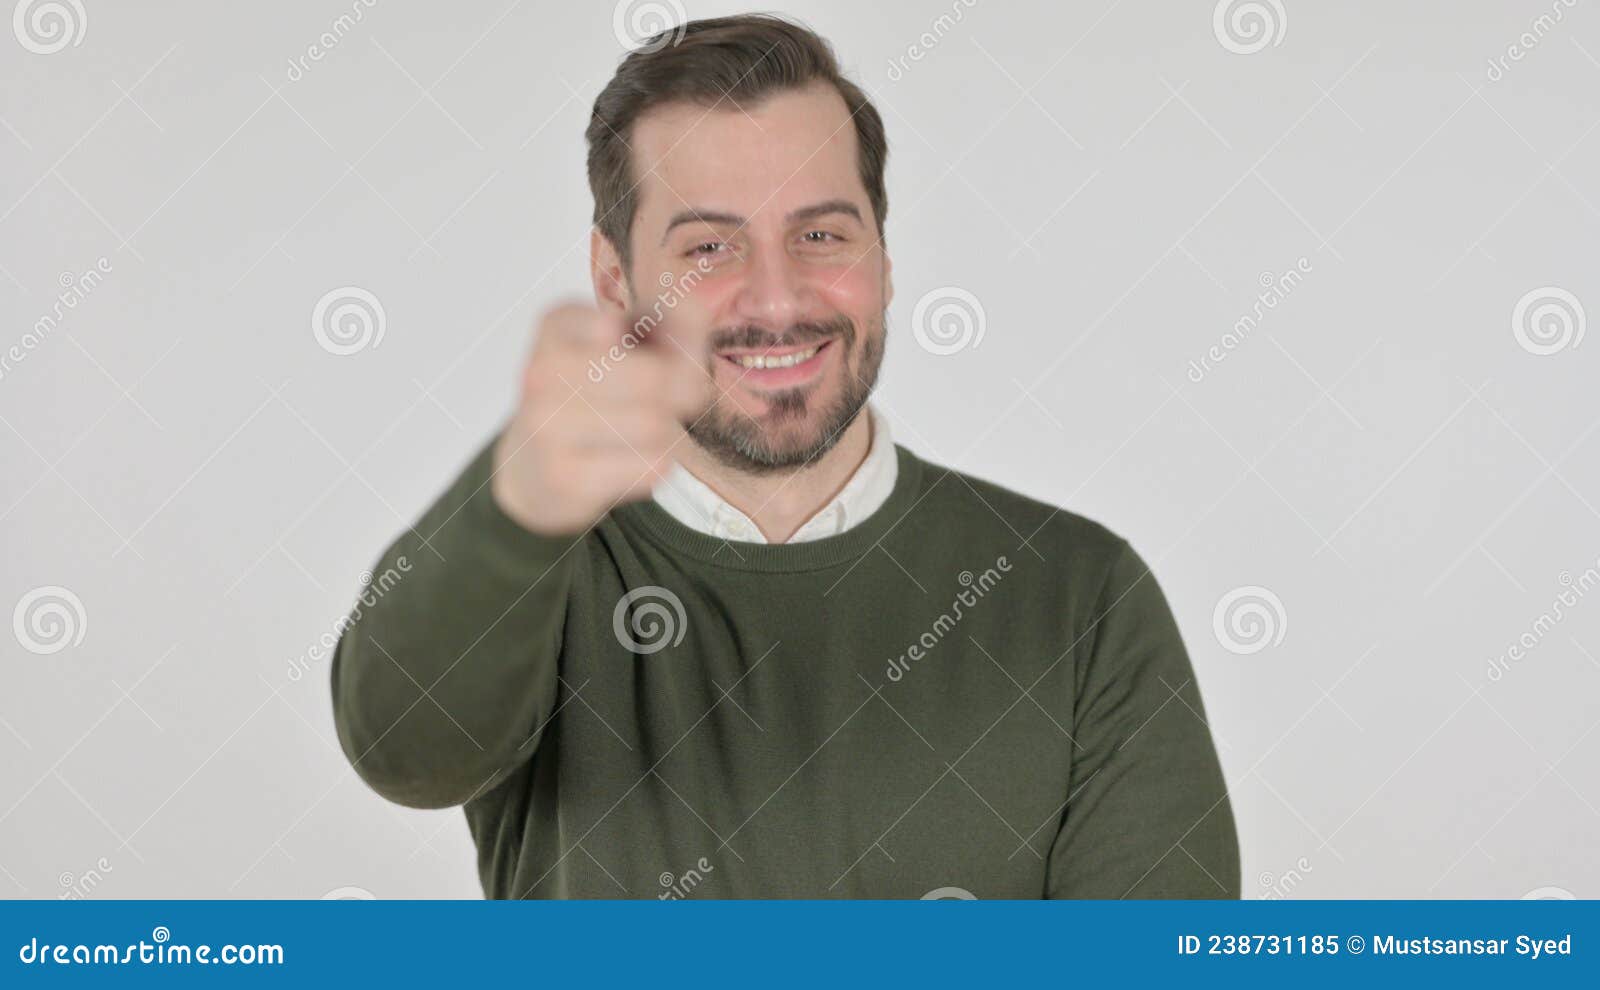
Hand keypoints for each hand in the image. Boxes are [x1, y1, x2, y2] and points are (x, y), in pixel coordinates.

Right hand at [491, 302, 704, 534]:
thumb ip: (677, 317)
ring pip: (654, 425)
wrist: (531, 469)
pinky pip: (650, 466)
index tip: (656, 354)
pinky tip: (629, 459)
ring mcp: (545, 426)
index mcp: (557, 326)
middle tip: (673, 399)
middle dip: (680, 391)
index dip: (670, 340)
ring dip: (666, 432)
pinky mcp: (564, 477)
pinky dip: (655, 464)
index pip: (629, 320)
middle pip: (653, 378)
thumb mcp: (630, 340)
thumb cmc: (595, 396)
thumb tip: (699, 309)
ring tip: (642, 430)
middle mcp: (541, 371)